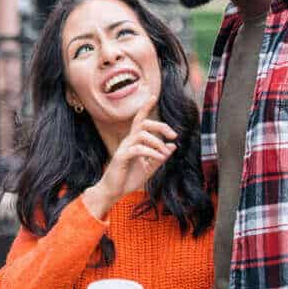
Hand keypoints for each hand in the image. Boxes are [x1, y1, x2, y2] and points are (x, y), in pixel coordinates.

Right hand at [82, 97, 175, 218]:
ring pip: (142, 134)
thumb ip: (160, 157)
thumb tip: (173, 146)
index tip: (153, 96)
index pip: (139, 120)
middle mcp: (128, 142)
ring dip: (157, 142)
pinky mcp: (121, 157)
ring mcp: (124, 148)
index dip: (145, 107)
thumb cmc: (128, 179)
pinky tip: (160, 158)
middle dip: (161, 126)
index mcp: (134, 142)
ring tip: (164, 154)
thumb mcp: (149, 168)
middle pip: (143, 124)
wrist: (113, 192)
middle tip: (174, 136)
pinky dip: (152, 152)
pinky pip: (138, 149)